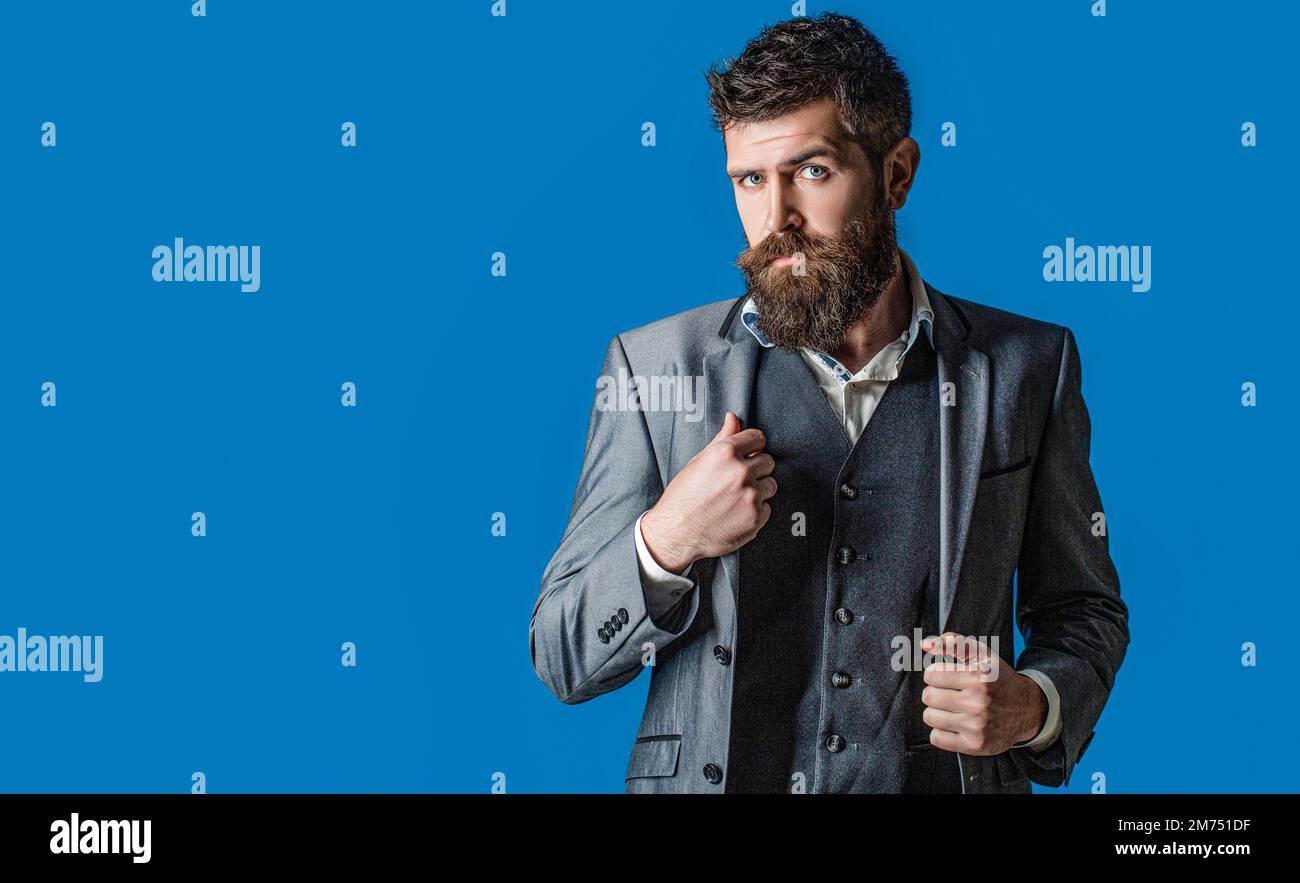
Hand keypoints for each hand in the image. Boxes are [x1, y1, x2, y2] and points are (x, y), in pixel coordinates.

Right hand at [640, 412, 775, 572]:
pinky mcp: (756, 517)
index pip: (757, 438)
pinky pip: (767, 508)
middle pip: (767, 461)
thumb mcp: (698, 462)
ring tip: (736, 498)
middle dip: (756, 469)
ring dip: (758, 490)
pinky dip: (756, 511)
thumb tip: (733, 418)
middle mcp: (741, 472)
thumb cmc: (682, 497)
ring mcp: (751, 495)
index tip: (749, 453)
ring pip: (770, 485)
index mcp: (725, 453)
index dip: (753, 446)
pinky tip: (736, 514)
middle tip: (737, 481)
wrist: (675, 533)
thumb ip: (721, 438)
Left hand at [919, 632, 1047, 755]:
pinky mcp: (975, 745)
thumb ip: (953, 643)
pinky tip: (954, 724)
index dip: (936, 674)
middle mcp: (978, 702)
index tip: (946, 677)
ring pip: (929, 717)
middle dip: (935, 692)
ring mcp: (977, 726)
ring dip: (936, 712)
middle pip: (928, 696)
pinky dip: (941, 731)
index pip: (931, 675)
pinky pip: (936, 738)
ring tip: (951, 709)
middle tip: (949, 693)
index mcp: (978, 677)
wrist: (1027, 709)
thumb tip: (925, 644)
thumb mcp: (982, 654)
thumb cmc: (998, 679)